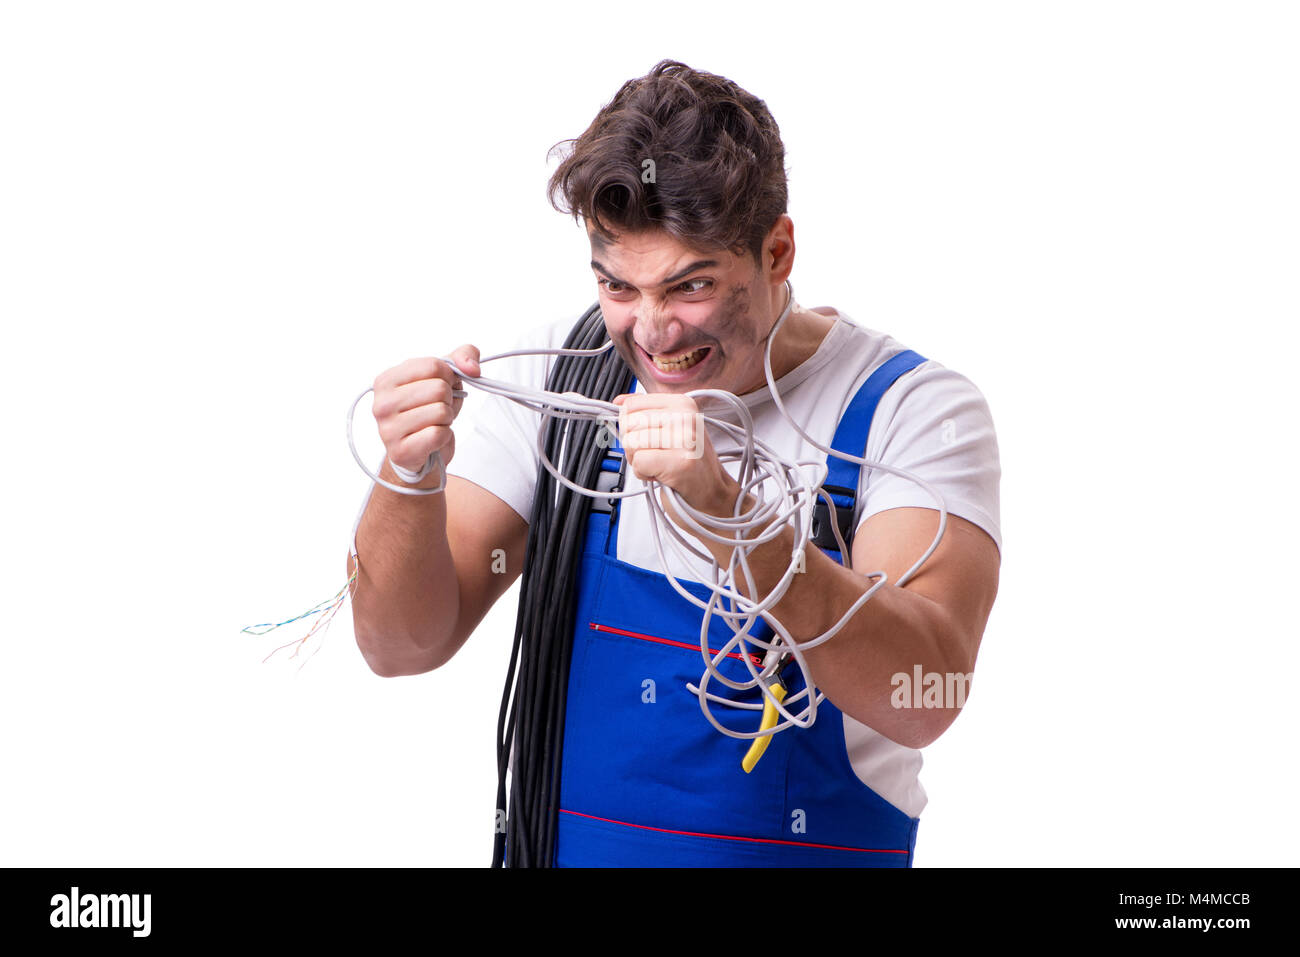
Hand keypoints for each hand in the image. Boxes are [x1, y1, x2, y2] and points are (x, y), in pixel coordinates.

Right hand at [371, 345, 479, 484]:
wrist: (419, 452)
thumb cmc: (428, 411)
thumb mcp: (444, 378)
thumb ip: (461, 357)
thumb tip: (472, 368)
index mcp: (386, 380)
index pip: (433, 365)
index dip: (448, 377)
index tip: (441, 387)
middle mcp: (381, 403)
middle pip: (439, 388)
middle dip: (448, 400)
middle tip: (437, 409)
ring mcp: (387, 429)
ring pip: (441, 411)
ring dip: (446, 418)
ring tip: (434, 423)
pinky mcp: (400, 451)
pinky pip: (438, 434)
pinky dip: (444, 435)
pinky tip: (433, 438)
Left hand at [614, 393, 737, 524]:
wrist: (712, 493)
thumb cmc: (689, 463)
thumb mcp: (669, 429)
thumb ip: (645, 412)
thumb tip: (620, 402)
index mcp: (682, 403)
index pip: (631, 404)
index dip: (631, 426)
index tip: (650, 438)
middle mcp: (685, 416)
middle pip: (628, 423)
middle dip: (633, 446)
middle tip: (657, 456)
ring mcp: (685, 439)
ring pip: (631, 443)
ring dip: (639, 461)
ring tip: (661, 465)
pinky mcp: (681, 463)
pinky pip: (639, 463)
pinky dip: (644, 474)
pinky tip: (661, 475)